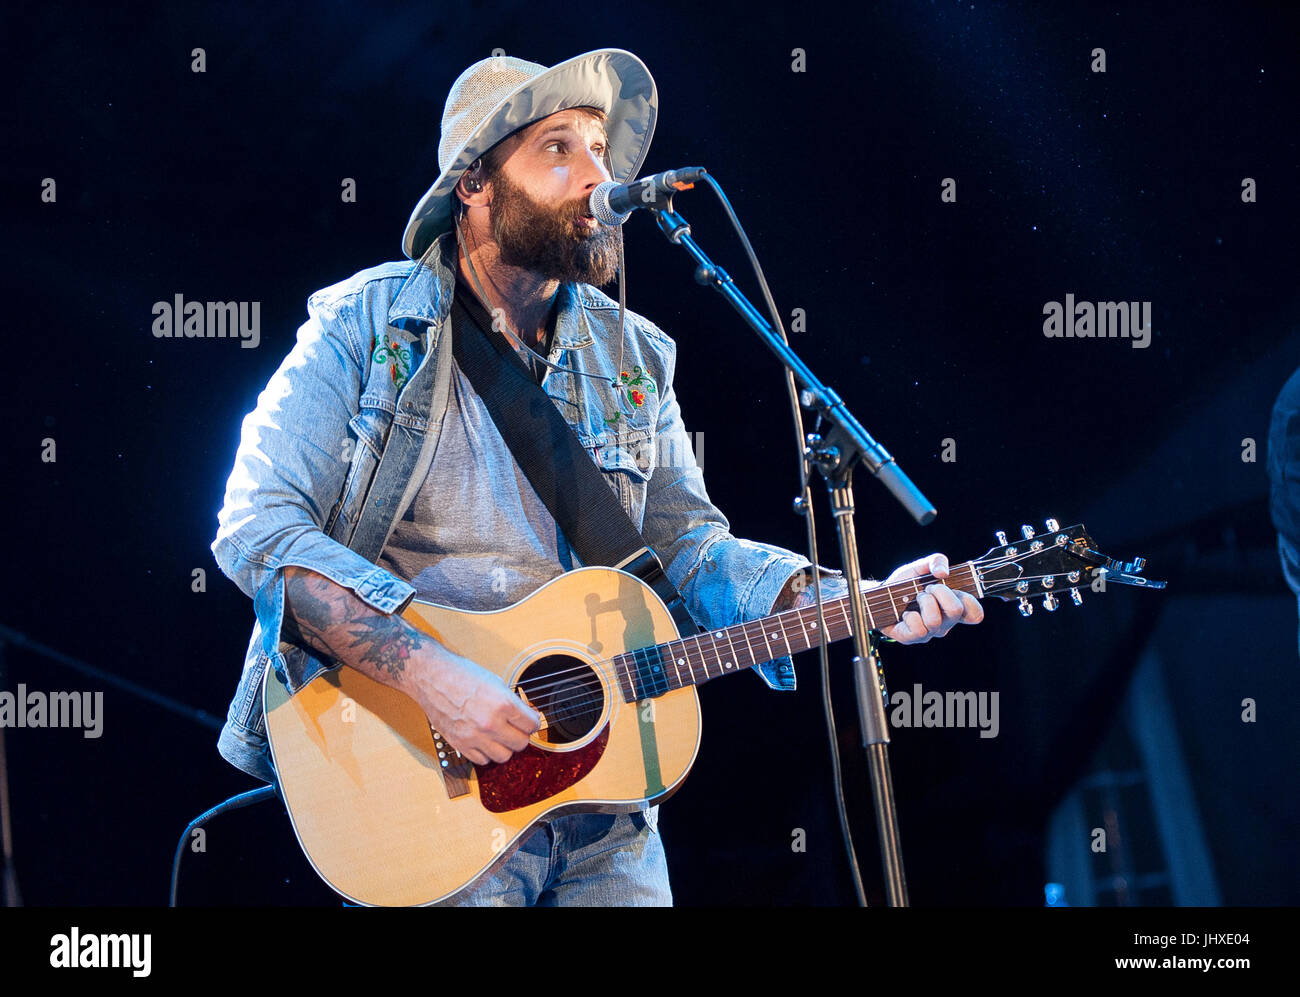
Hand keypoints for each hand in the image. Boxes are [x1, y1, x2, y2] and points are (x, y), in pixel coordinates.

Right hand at [416, 648, 540, 765]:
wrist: (432, 678)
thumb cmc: (462, 675)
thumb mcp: (496, 683)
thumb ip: (513, 703)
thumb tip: (528, 716)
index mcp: (503, 704)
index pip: (532, 725)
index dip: (533, 722)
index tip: (529, 721)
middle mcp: (490, 723)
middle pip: (521, 743)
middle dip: (521, 735)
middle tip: (515, 728)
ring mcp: (475, 736)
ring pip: (504, 756)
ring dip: (504, 747)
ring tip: (499, 736)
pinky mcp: (460, 744)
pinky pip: (482, 760)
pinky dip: (486, 753)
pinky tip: (484, 741)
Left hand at [876, 553, 982, 643]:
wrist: (878, 597)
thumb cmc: (903, 585)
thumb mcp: (920, 567)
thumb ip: (936, 561)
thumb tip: (943, 572)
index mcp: (951, 607)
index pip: (975, 614)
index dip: (971, 602)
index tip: (956, 590)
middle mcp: (944, 622)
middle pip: (956, 611)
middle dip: (940, 592)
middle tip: (927, 588)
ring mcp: (930, 632)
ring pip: (935, 620)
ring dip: (922, 602)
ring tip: (914, 598)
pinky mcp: (913, 638)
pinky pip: (918, 628)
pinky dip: (910, 615)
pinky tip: (905, 613)